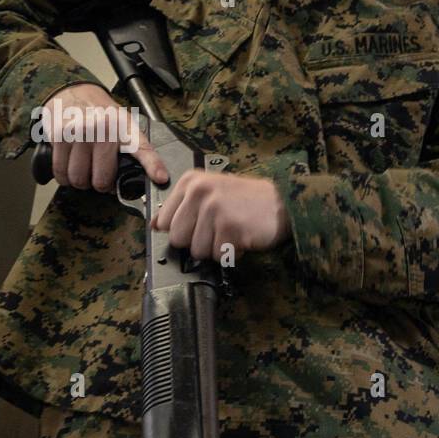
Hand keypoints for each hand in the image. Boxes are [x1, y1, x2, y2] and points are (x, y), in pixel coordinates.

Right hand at [39, 82, 167, 191]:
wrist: (73, 90)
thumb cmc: (100, 113)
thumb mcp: (123, 124)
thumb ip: (131, 148)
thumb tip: (143, 178)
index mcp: (125, 128)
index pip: (143, 149)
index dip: (153, 166)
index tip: (161, 178)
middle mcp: (103, 130)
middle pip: (101, 180)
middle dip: (100, 185)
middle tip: (99, 175)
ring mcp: (80, 133)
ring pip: (79, 179)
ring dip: (81, 182)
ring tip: (84, 170)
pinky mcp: (60, 136)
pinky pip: (60, 172)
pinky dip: (64, 177)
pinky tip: (69, 167)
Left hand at [151, 170, 290, 262]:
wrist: (284, 203)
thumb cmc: (249, 200)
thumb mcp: (211, 193)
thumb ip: (182, 207)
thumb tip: (154, 225)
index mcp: (191, 182)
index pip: (163, 222)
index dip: (183, 230)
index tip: (200, 225)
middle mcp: (200, 192)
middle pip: (178, 239)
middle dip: (198, 242)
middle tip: (218, 231)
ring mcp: (214, 208)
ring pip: (198, 251)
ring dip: (217, 249)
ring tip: (232, 233)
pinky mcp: (230, 226)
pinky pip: (218, 255)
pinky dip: (231, 253)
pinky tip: (242, 238)